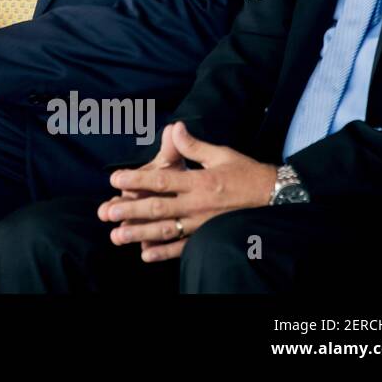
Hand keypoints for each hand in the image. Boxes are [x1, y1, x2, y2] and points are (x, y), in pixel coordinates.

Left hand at [98, 122, 279, 261]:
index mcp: (200, 182)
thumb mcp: (221, 154)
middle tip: (106, 213)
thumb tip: (174, 127)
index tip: (115, 179)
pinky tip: (146, 254)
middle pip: (158, 208)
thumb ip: (193, 145)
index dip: (137, 180)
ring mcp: (203, 224)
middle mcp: (198, 205)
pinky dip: (164, 252)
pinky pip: (184, 246)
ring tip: (117, 236)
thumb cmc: (246, 173)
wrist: (275, 197)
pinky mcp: (209, 236)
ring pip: (167, 230)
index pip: (162, 181)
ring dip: (140, 234)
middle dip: (130, 211)